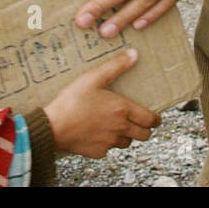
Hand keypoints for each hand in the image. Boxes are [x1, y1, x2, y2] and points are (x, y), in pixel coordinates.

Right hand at [43, 49, 160, 156]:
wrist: (53, 126)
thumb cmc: (72, 101)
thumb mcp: (93, 78)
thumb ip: (115, 66)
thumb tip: (133, 55)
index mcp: (122, 110)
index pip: (150, 120)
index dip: (155, 119)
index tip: (154, 116)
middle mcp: (120, 128)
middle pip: (144, 135)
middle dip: (143, 128)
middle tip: (136, 121)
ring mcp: (109, 142)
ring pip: (127, 142)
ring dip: (125, 135)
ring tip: (114, 125)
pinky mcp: (98, 152)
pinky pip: (109, 149)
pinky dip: (106, 142)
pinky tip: (96, 132)